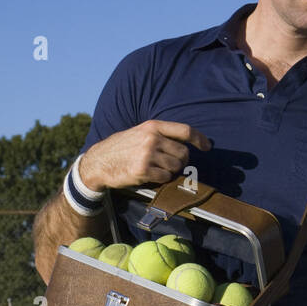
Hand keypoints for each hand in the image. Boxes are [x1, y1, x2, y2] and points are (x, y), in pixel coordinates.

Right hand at [79, 120, 211, 190]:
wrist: (99, 161)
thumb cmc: (122, 148)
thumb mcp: (140, 133)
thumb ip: (160, 135)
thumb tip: (185, 147)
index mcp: (152, 126)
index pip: (184, 130)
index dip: (199, 139)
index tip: (207, 146)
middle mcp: (152, 138)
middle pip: (183, 153)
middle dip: (180, 161)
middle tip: (170, 164)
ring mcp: (148, 154)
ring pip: (175, 167)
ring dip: (170, 171)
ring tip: (156, 169)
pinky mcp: (143, 170)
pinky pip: (165, 177)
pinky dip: (161, 179)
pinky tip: (150, 175)